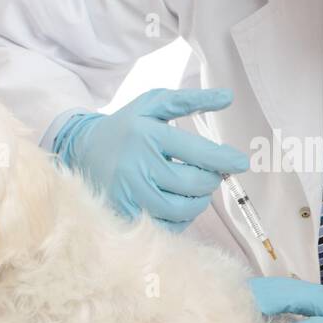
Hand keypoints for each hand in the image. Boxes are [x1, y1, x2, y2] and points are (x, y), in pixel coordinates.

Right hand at [56, 87, 250, 231]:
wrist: (82, 150)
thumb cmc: (126, 126)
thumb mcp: (153, 104)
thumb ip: (190, 100)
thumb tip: (228, 97)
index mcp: (148, 135)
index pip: (199, 152)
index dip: (225, 159)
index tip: (240, 162)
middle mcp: (138, 166)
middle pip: (194, 184)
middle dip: (211, 180)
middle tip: (210, 174)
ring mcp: (130, 193)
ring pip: (183, 209)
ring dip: (198, 201)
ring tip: (195, 188)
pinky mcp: (125, 214)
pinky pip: (166, 226)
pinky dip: (180, 218)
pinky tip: (176, 201)